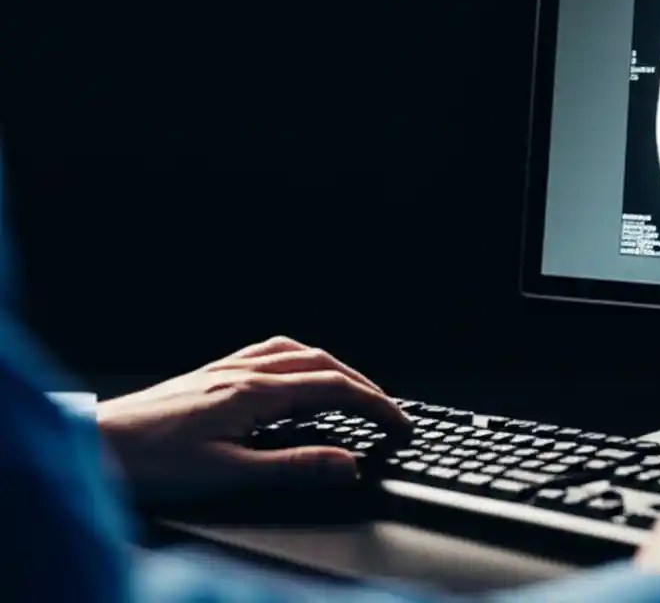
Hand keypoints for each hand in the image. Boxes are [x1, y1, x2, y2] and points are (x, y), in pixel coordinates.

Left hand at [97, 336, 409, 502]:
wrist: (94, 443)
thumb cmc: (149, 461)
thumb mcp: (227, 473)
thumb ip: (293, 466)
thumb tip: (346, 463)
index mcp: (254, 392)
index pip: (334, 389)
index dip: (375, 405)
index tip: (399, 424)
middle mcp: (243, 372)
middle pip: (323, 364)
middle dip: (364, 385)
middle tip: (388, 412)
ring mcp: (226, 369)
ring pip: (298, 352)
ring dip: (335, 368)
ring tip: (354, 390)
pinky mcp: (210, 375)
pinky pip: (269, 352)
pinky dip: (300, 359)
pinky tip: (296, 376)